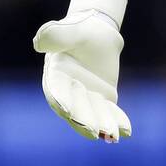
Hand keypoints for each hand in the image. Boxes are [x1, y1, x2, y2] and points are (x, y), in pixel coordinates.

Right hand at [33, 0, 130, 142]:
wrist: (98, 33)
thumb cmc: (79, 29)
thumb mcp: (69, 30)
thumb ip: (55, 36)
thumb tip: (39, 42)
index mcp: (55, 77)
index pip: (57, 92)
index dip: (62, 101)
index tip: (69, 111)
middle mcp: (68, 92)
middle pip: (75, 109)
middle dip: (84, 121)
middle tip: (95, 131)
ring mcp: (85, 98)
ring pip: (93, 115)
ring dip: (102, 126)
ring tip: (113, 137)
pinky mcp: (102, 99)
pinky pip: (109, 112)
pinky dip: (117, 121)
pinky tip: (127, 131)